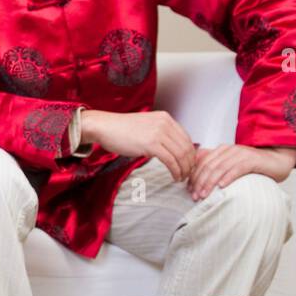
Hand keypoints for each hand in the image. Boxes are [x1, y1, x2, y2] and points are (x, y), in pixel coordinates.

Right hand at [80, 109, 196, 182]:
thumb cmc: (120, 128)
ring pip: (180, 155)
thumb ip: (160, 133)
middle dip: (189, 163)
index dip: (190, 154)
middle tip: (188, 174)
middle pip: (186, 147)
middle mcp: (165, 124)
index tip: (188, 164)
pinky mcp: (152, 144)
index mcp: (165, 118)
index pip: (186, 138)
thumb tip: (170, 148)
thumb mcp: (146, 125)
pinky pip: (170, 161)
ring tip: (181, 177)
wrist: (104, 127)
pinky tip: (174, 177)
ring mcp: (159, 133)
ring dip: (184, 169)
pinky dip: (175, 171)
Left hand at [187, 144, 295, 200]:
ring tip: (204, 196)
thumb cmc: (253, 166)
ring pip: (219, 168)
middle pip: (208, 166)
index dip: (193, 177)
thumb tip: (197, 180)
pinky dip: (228, 178)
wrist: (277, 160)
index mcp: (221, 150)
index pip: (201, 163)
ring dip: (209, 183)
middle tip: (194, 197)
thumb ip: (216, 167)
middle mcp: (228, 150)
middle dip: (199, 182)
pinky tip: (221, 187)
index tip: (188, 191)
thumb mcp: (231, 165)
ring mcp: (240, 153)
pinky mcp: (252, 160)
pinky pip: (237, 169)